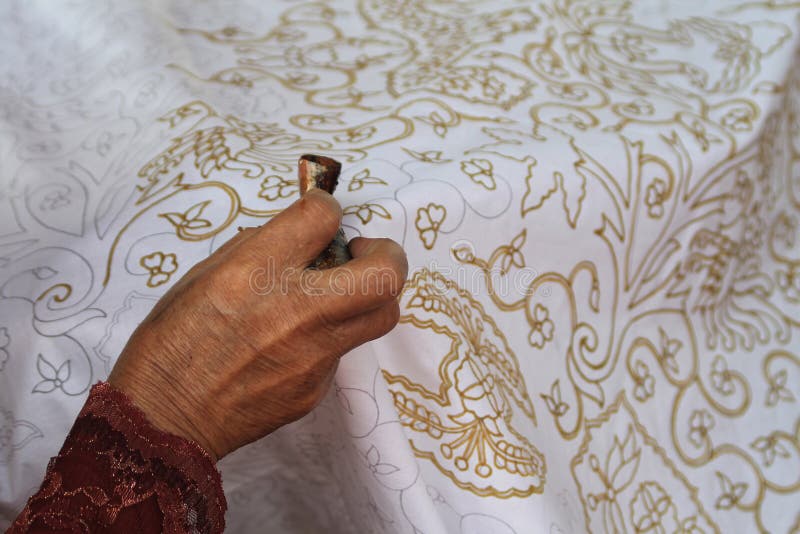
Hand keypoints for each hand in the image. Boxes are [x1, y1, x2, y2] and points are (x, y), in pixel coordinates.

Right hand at [108, 189, 407, 459]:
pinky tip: (294, 345)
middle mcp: (295, 310)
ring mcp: (313, 354)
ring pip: (382, 316)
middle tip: (365, 254)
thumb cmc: (172, 341)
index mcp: (255, 272)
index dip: (327, 207)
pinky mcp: (317, 388)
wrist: (164, 418)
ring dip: (371, 296)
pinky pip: (343, 351)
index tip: (322, 217)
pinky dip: (330, 337)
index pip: (323, 218)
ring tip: (340, 296)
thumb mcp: (201, 275)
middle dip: (388, 253)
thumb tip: (298, 236)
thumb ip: (256, 249)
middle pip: (385, 273)